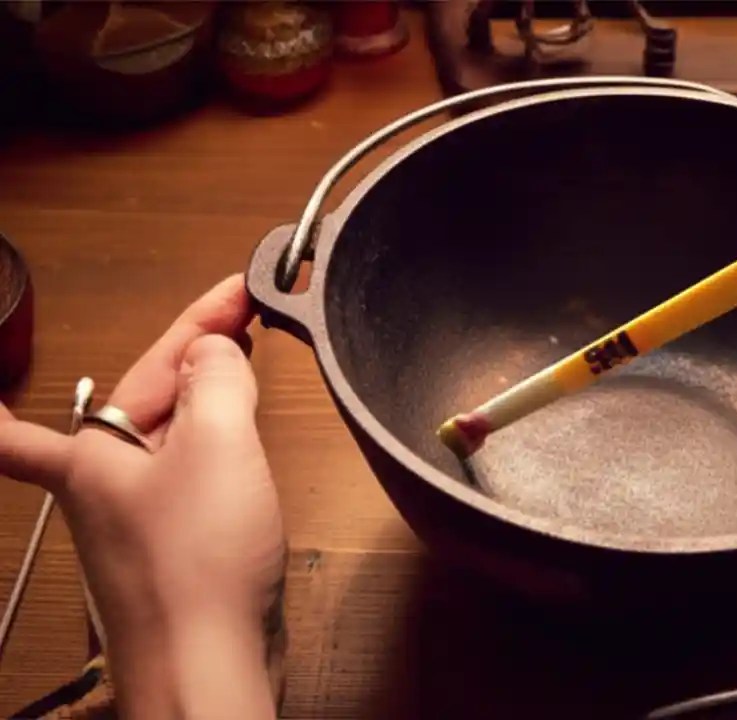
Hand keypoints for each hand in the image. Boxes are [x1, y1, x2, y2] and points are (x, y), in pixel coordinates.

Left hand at [0, 275, 281, 718]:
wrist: (204, 667)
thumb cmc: (199, 557)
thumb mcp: (217, 443)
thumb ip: (217, 379)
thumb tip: (213, 349)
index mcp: (95, 448)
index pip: (151, 358)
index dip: (198, 316)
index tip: (244, 287)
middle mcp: (103, 481)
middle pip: (149, 395)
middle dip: (195, 350)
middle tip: (250, 315)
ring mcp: (134, 521)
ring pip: (169, 439)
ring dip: (202, 398)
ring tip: (239, 359)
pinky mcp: (169, 554)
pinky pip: (185, 483)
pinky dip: (194, 456)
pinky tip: (185, 451)